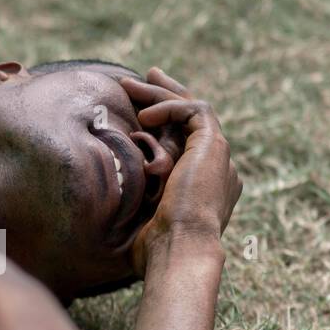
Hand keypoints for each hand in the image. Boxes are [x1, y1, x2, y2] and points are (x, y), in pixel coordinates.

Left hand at [119, 68, 241, 274]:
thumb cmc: (156, 249)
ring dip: (161, 94)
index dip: (166, 125)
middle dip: (167, 96)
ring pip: (193, 109)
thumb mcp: (140, 223)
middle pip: (193, 121)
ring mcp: (220, 156)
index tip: (140, 116)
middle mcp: (220, 169)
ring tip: (129, 84)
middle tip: (144, 78)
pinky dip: (168, 107)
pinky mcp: (215, 146)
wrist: (180, 250)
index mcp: (208, 188)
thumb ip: (135, 205)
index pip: (189, 144)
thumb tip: (110, 203)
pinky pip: (194, 111)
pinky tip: (142, 116)